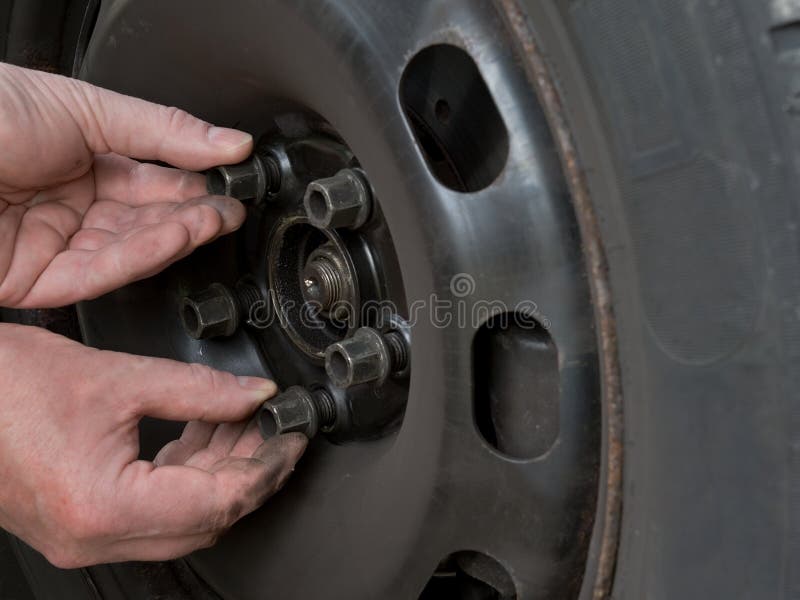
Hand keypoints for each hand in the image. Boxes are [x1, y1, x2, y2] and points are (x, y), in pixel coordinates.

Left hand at [0, 62, 252, 308]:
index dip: (192, 185)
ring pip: (125, 252)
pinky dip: (137, 258)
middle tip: (229, 210)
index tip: (231, 186)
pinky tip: (172, 236)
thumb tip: (230, 142)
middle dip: (190, 215)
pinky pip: (95, 275)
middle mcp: (66, 205)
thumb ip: (164, 132)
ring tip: (211, 220)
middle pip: (142, 220)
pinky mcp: (33, 282)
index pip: (149, 182)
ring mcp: (49, 244)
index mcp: (76, 160)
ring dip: (172, 238)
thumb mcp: (85, 107)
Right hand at [0, 324, 306, 566]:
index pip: (220, 501)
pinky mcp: (80, 522)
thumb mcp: (118, 377)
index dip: (268, 466)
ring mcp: (85, 537)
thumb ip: (200, 390)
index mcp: (104, 507)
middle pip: (207, 519)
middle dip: (250, 470)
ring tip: (244, 421)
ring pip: (183, 518)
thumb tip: (254, 395)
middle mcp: (94, 537)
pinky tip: (204, 433)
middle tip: (275, 427)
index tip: (292, 436)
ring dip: (220, 471)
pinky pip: (153, 509)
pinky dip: (186, 474)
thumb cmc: (4, 385)